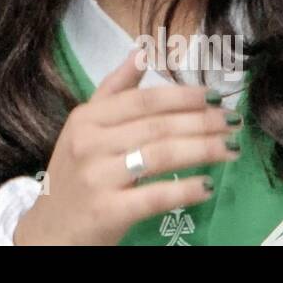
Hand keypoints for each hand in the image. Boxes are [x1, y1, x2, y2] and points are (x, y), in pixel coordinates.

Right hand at [15, 52, 239, 244]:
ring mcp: (97, 177)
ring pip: (160, 155)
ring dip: (202, 150)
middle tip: (233, 122)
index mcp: (87, 118)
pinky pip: (154, 196)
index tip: (215, 97)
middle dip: (202, 122)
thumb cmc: (73, 176)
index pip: (143, 100)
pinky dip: (185, 189)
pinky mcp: (108, 211)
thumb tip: (141, 52)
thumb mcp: (84, 128)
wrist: (49, 231)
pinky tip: (208, 185)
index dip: (182, 96)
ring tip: (231, 149)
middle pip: (157, 126)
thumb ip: (114, 91)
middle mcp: (90, 143)